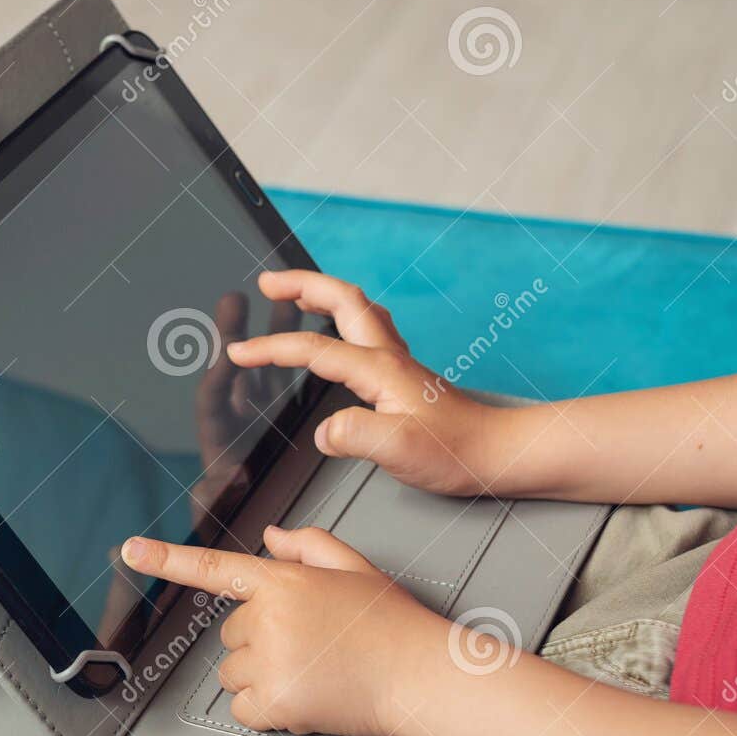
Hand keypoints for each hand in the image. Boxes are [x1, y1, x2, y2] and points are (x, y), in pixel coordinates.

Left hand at [122, 525, 444, 735]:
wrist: (422, 676)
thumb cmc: (391, 624)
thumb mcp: (354, 568)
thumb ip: (307, 546)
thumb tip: (270, 536)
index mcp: (283, 580)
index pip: (214, 567)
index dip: (166, 559)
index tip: (129, 550)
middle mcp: (268, 617)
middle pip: (231, 636)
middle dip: (261, 644)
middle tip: (312, 647)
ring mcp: (269, 660)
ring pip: (232, 674)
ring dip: (263, 678)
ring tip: (314, 673)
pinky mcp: (274, 701)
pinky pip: (241, 710)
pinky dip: (267, 711)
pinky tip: (306, 698)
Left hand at [188, 291, 299, 521]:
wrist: (254, 546)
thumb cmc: (237, 532)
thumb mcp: (222, 517)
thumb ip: (213, 502)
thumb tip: (211, 490)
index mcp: (219, 445)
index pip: (212, 402)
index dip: (218, 379)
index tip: (228, 354)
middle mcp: (236, 428)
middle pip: (232, 374)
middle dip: (232, 336)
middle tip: (234, 301)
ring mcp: (259, 424)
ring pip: (265, 371)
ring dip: (272, 336)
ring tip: (284, 302)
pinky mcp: (280, 427)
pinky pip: (288, 386)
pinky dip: (298, 361)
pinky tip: (316, 336)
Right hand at [231, 269, 511, 496]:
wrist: (498, 453)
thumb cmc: (456, 452)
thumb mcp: (399, 450)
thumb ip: (355, 434)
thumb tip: (324, 430)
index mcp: (378, 369)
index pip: (312, 350)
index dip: (270, 349)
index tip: (238, 353)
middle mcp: (388, 357)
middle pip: (341, 300)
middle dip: (301, 285)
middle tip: (268, 282)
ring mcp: (398, 364)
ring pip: (356, 310)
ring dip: (322, 295)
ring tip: (295, 294)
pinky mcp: (404, 377)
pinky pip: (367, 331)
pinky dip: (342, 318)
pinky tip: (337, 333)